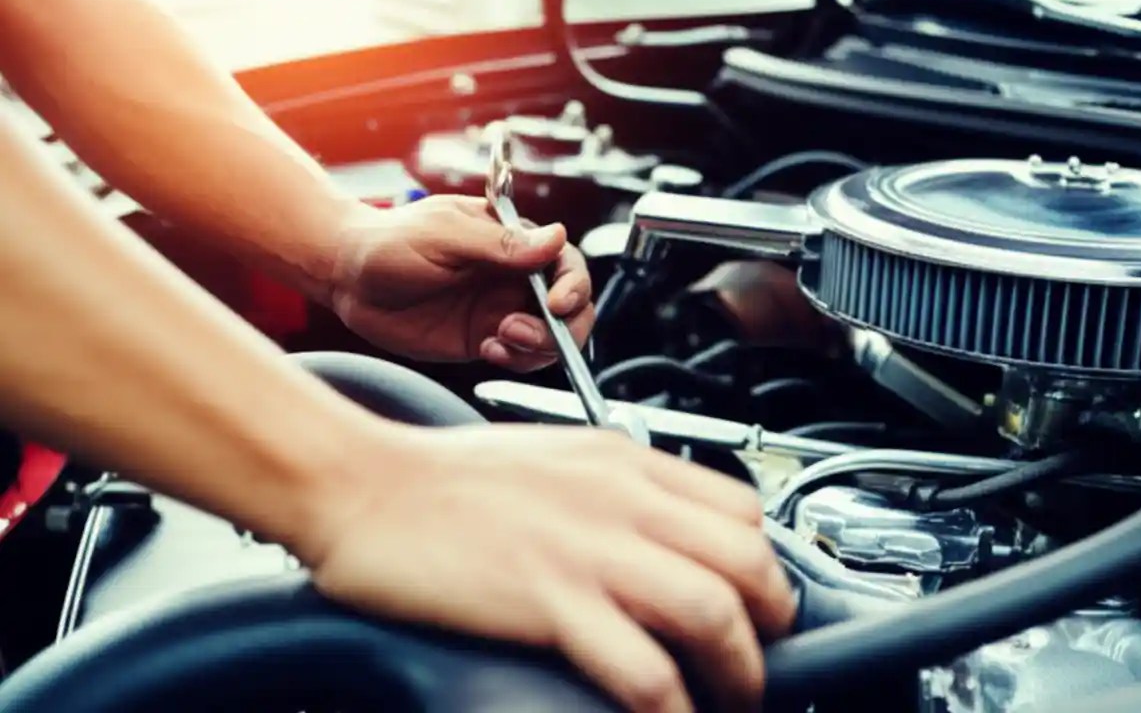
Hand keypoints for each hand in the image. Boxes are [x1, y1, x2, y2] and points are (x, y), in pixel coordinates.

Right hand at [307, 424, 796, 712]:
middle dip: (774, 625)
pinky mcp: (548, 599)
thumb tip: (654, 534)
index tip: (759, 605)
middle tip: (762, 662)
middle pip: (747, 562)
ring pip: (714, 614)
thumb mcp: (551, 459)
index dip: (765, 566)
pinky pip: (644, 669)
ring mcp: (588, 550)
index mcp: (624, 462)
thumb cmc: (441, 478)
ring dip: (741, 673)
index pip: (742, 509)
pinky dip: (675, 709)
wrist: (360, 482)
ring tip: (733, 702)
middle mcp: (622, 499)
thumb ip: (612, 490)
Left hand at [327, 196, 593, 371]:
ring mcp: (501, 310)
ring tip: (497, 341)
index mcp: (513, 241)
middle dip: (563, 327)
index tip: (557, 303)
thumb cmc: (390, 241)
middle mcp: (515, 276)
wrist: (347, 277)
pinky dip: (516, 360)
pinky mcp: (484, 339)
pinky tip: (487, 351)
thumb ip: (499, 244)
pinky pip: (520, 356)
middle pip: (571, 306)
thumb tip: (555, 238)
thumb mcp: (444, 235)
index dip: (573, 284)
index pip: (565, 262)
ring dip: (537, 347)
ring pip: (551, 336)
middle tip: (524, 332)